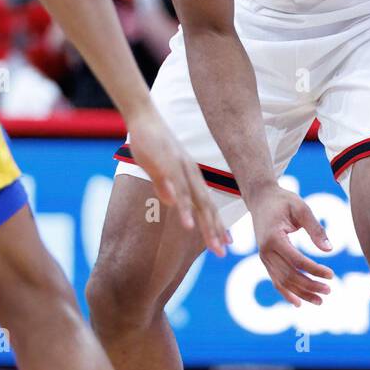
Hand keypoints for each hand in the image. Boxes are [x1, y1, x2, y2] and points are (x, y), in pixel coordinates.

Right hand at [125, 108, 228, 256]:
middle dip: (216, 230)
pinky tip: (187, 223)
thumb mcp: (159, 167)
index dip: (216, 224)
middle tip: (224, 252)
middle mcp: (190, 174)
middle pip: (207, 206)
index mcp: (190, 176)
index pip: (207, 204)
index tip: (226, 243)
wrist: (144, 117)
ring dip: (205, 224)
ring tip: (212, 244)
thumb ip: (165, 185)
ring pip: (196, 201)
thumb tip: (171, 202)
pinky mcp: (167, 166)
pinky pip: (178, 190)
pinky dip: (183, 208)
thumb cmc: (150, 141)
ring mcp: (180, 170)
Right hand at [248, 186, 333, 306]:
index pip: (296, 260)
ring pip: (282, 281)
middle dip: (310, 285)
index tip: (331, 275)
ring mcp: (264, 256)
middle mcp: (266, 250)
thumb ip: (315, 228)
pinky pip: (275, 280)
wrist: (261, 198)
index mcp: (273, 237)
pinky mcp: (266, 259)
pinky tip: (299, 303)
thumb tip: (329, 249)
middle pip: (289, 275)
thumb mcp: (301, 208)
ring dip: (301, 293)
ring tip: (320, 300)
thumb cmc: (283, 201)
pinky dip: (286, 293)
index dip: (314, 270)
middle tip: (329, 290)